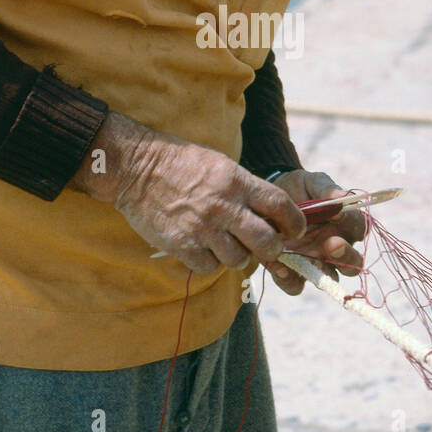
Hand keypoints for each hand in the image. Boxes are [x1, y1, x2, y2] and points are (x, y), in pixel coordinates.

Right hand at [78, 113, 306, 274]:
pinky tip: (203, 248)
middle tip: (267, 248)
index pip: (281, 206)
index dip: (295, 222)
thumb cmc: (183, 165)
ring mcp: (202, 227)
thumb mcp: (221, 166)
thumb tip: (274, 216)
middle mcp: (224, 206)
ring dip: (238, 257)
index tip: (295, 230)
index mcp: (237, 181)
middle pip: (266, 242)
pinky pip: (210, 267)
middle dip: (273, 249)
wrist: (136, 168)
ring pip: (239, 260)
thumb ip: (247, 190)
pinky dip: (211, 262)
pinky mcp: (181, 244)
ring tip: (228, 245)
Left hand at [261, 168, 365, 295]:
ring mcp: (315, 261)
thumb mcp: (312, 183)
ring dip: (322, 272)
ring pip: (328, 278)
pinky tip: (281, 267)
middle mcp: (334, 247)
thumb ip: (326, 190)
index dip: (353, 225)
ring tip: (310, 261)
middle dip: (346, 257)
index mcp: (345, 225)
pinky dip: (290, 279)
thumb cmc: (299, 189)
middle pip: (353, 264)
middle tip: (332, 244)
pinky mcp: (293, 270)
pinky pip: (296, 284)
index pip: (359, 229)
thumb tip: (342, 201)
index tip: (339, 214)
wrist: (270, 198)